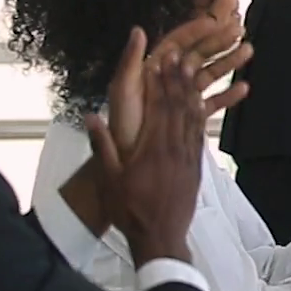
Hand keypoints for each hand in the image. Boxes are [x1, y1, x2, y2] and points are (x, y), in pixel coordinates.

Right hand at [85, 46, 209, 265]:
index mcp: (153, 148)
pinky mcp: (196, 164)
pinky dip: (200, 112)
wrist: (161, 236)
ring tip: (193, 69)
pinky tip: (200, 102)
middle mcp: (175, 147)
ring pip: (193, 115)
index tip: (161, 59)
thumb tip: (91, 115)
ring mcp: (189, 155)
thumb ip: (103, 147)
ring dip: (192, 90)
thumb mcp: (111, 180)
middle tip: (180, 54)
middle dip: (179, 78)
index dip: (161, 81)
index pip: (159, 106)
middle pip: (179, 105)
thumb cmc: (130, 210)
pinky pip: (200, 131)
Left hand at [107, 16, 252, 156]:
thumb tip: (138, 29)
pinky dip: (228, 94)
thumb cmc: (123, 125)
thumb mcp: (122, 90)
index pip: (178, 42)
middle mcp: (169, 79)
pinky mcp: (190, 115)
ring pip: (209, 74)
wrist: (128, 162)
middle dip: (219, 41)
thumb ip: (131, 60)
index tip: (216, 21)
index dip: (196, 30)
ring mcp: (181, 97)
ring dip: (229, 62)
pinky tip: (244, 88)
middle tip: (240, 31)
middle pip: (198, 54)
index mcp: (153, 69)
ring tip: (249, 52)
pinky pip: (212, 101)